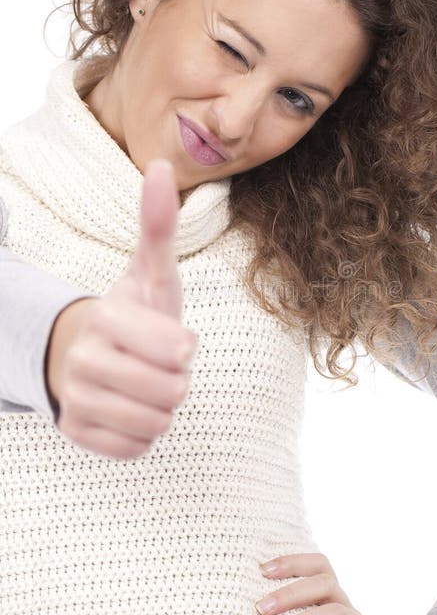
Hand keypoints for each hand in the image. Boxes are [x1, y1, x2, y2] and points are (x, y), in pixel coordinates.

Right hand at [54, 159, 198, 460]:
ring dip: (162, 408)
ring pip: (156, 425)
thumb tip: (162, 165)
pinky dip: (143, 433)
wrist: (86, 352)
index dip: (184, 348)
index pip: (178, 353)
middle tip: (157, 365)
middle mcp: (83, 360)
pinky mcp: (75, 433)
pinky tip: (129, 408)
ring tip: (145, 384)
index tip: (168, 337)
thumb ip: (159, 225)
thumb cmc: (134, 311)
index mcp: (106, 318)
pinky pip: (136, 449)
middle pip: (171, 393)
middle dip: (176, 380)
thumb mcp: (152, 271)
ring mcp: (75, 399)